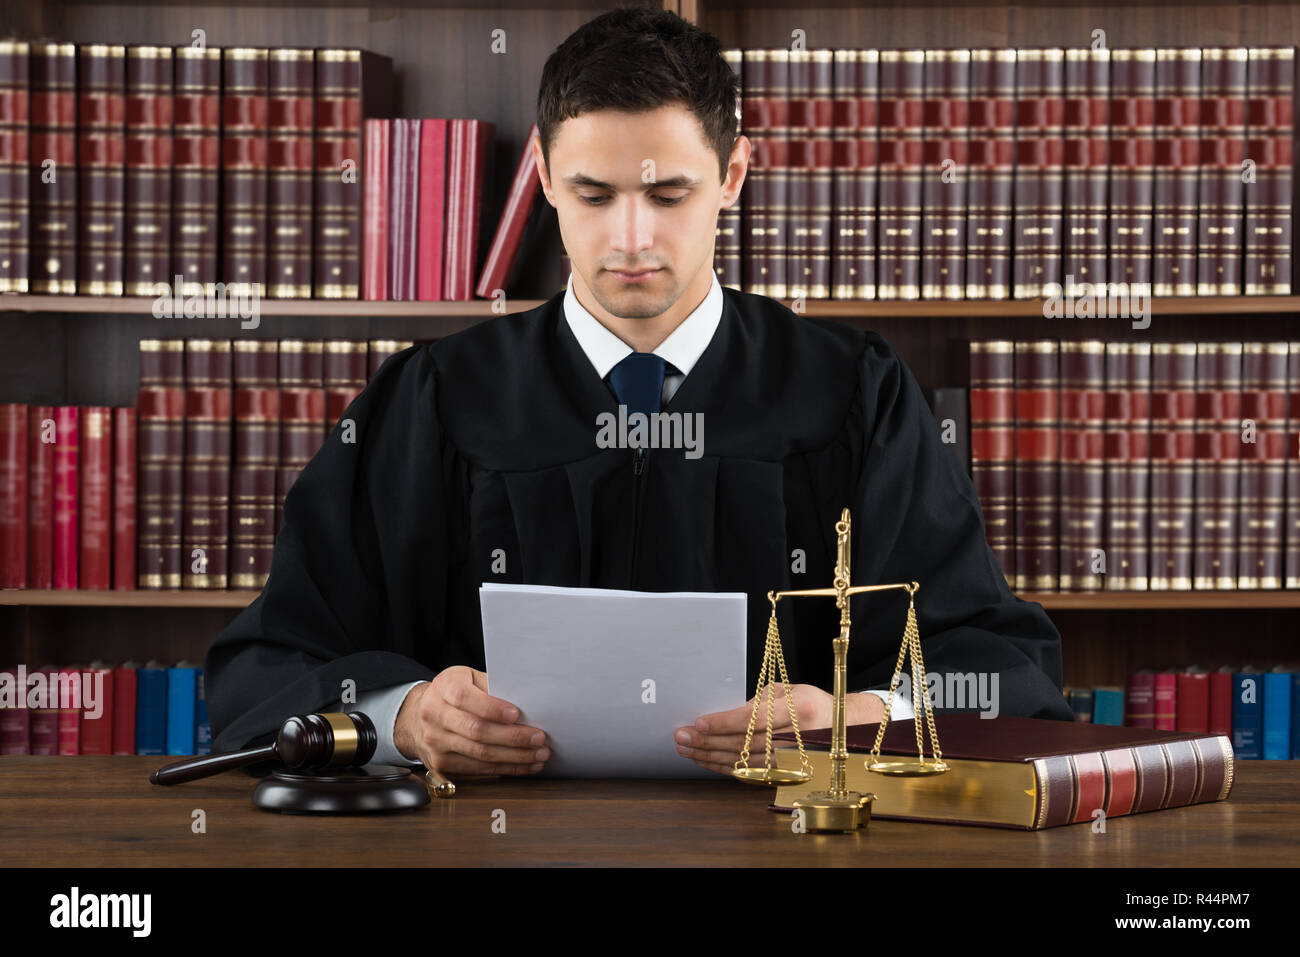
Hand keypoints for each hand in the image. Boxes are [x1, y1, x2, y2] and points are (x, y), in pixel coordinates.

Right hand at [393, 666, 549, 775]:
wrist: (418, 716)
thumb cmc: (452, 694)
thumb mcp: (468, 678)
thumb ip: (492, 687)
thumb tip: (527, 702)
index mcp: (443, 687)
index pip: (464, 698)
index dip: (491, 708)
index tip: (516, 714)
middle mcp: (434, 715)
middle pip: (476, 730)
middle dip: (512, 736)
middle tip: (538, 737)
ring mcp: (435, 742)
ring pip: (480, 754)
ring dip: (514, 757)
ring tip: (539, 754)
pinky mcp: (441, 764)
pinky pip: (478, 769)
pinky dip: (506, 768)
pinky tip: (525, 765)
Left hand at [674, 684, 885, 774]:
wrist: (841, 728)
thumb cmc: (809, 703)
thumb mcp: (787, 691)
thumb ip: (757, 703)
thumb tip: (721, 716)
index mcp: (799, 710)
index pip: (754, 720)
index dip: (724, 723)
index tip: (699, 722)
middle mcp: (797, 738)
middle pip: (744, 744)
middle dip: (708, 741)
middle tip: (681, 736)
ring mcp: (791, 761)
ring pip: (743, 762)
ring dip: (710, 756)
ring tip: (686, 749)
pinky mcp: (784, 774)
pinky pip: (748, 773)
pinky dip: (723, 768)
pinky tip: (705, 761)